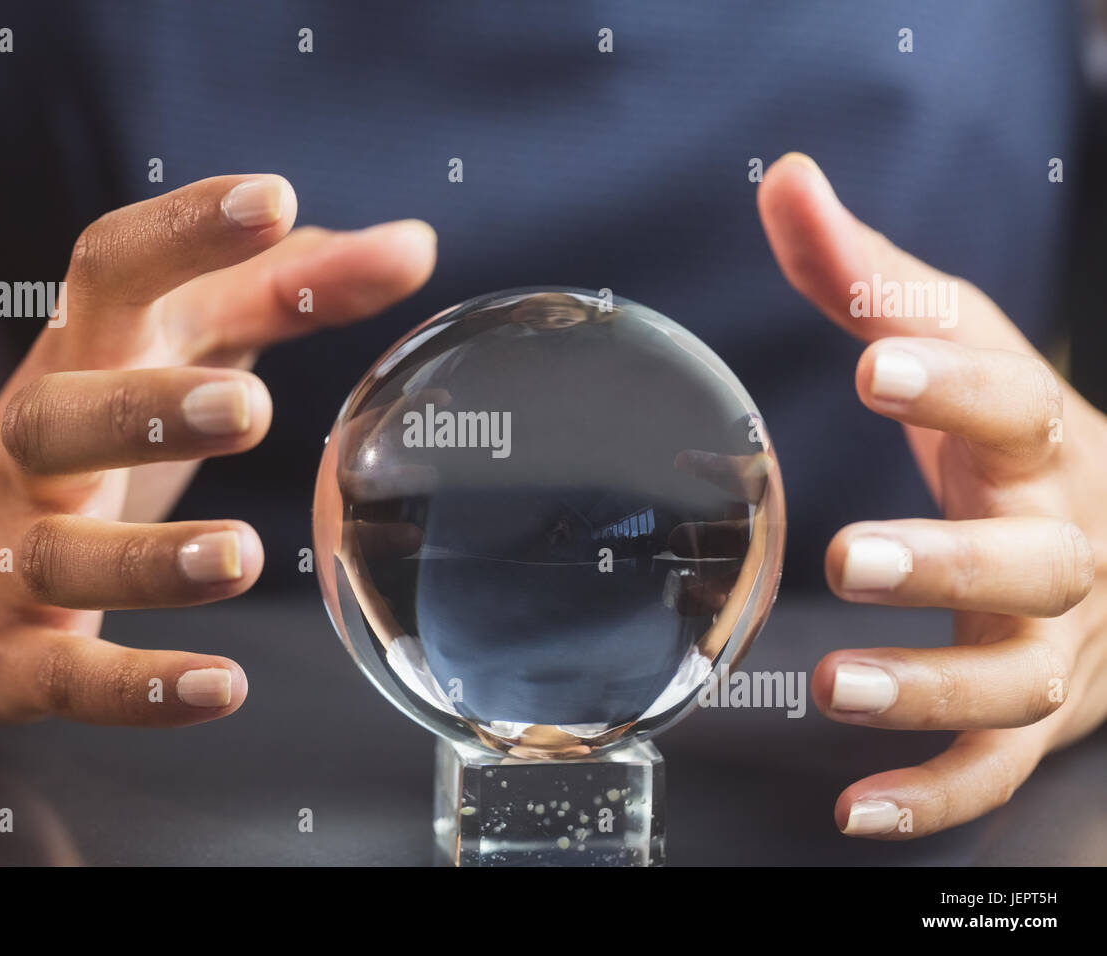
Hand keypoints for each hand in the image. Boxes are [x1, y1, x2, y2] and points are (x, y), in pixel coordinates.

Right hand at [0, 174, 434, 725]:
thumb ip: (283, 293)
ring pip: (64, 554)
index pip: (111, 271)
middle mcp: (37, 446)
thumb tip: (413, 245)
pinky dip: (136, 687)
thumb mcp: (172, 347)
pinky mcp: (9, 655)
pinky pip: (66, 675)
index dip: (183, 233)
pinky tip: (221, 688)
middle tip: (245, 407)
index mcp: (85, 355)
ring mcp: (13, 554)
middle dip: (145, 408)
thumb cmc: (90, 430)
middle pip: (62, 414)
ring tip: (242, 555)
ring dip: (150, 558)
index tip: (272, 200)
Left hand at [758, 153, 1103, 838]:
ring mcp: (1060, 644)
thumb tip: (787, 179)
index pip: (1014, 402)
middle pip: (1031, 564)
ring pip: (1016, 680)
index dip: (953, 380)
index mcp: (1045, 443)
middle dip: (949, 562)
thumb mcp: (954, 346)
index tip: (878, 359)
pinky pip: (995, 768)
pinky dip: (935, 794)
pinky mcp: (1038, 716)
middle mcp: (1066, 547)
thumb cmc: (1013, 435)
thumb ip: (866, 275)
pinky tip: (859, 805)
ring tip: (835, 686)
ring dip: (931, 692)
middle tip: (855, 557)